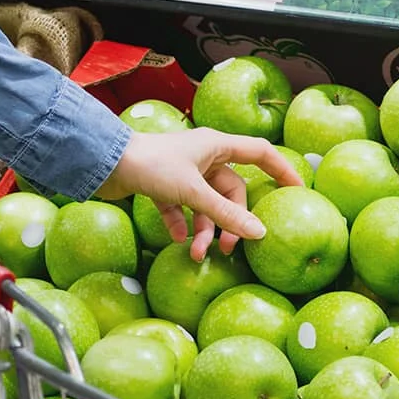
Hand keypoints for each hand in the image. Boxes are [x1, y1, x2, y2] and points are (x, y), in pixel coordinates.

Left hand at [96, 129, 303, 260]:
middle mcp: (204, 157)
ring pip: (207, 203)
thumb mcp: (193, 192)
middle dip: (230, 221)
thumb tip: (259, 234)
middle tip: (229, 247)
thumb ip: (226, 214)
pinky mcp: (164, 185)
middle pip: (233, 190)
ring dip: (204, 229)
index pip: (262, 153)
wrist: (100, 160)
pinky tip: (177, 239)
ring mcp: (184, 171)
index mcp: (217, 146)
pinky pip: (183, 208)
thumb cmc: (150, 165)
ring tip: (196, 252)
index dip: (282, 170)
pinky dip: (183, 224)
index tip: (298, 190)